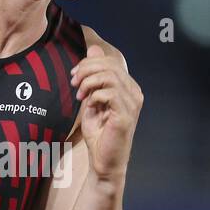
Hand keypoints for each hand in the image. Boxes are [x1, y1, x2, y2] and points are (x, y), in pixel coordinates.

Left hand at [69, 32, 142, 183]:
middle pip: (111, 66)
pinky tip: (88, 105)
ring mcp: (133, 105)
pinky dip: (94, 96)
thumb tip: (94, 48)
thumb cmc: (99, 133)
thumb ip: (94, 76)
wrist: (103, 161)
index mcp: (129, 87)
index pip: (111, 62)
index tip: (74, 76)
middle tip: (74, 82)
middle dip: (87, 70)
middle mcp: (135, 93)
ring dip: (89, 82)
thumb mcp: (92, 98)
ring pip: (110, 77)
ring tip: (79, 94)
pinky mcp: (126, 116)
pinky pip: (110, 94)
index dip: (89, 64)